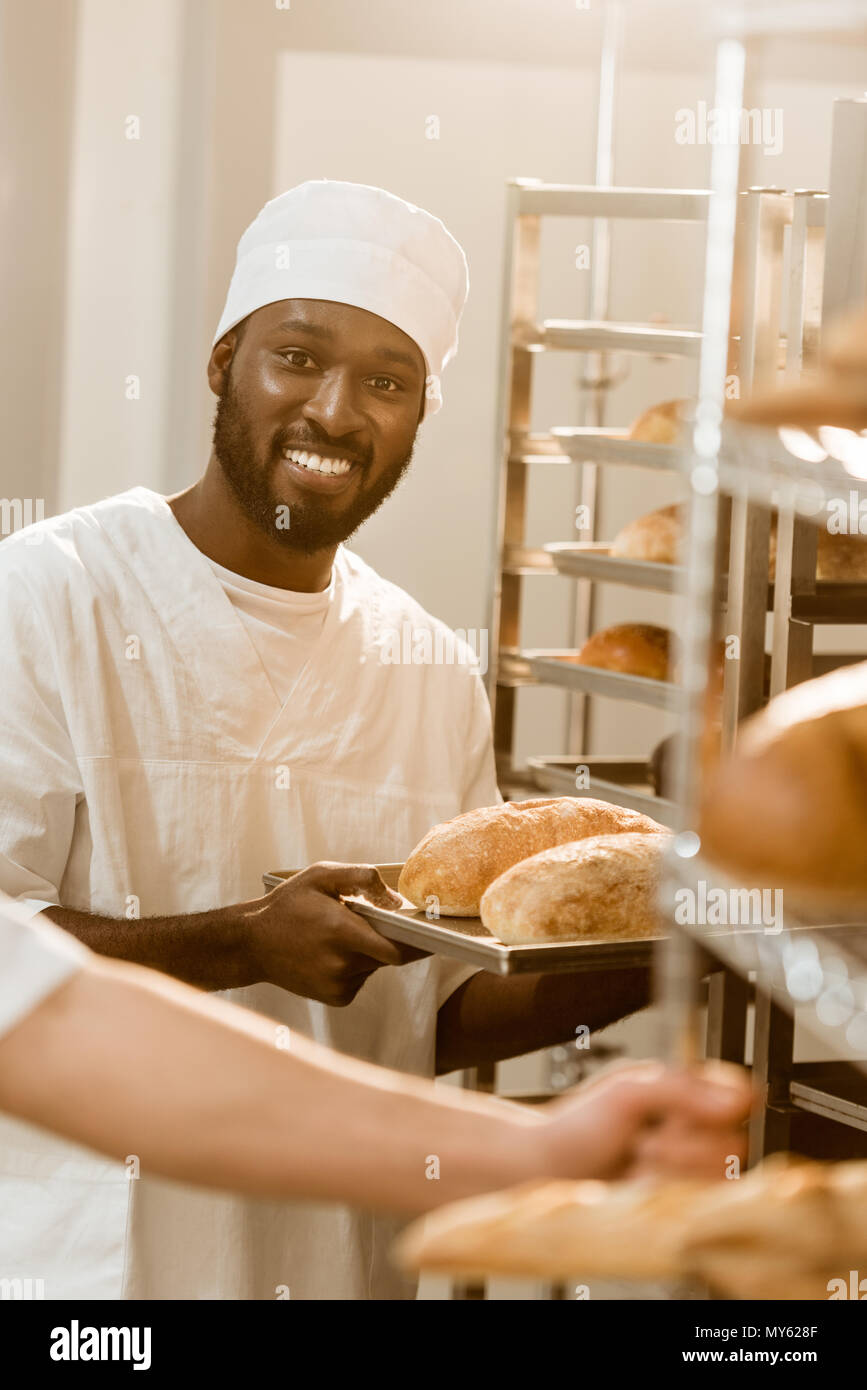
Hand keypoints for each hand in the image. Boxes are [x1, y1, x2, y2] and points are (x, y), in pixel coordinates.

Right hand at [241, 862, 427, 1005]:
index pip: (396, 949)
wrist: (252, 943)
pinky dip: (357, 966)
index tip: (433, 937)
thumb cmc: (288, 904)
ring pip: (375, 967)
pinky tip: (333, 953)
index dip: (418, 944)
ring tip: (340, 936)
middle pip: (388, 956)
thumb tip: (397, 901)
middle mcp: (341, 964)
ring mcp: (338, 985)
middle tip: (375, 923)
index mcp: (341, 932)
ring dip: (370, 952)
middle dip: (389, 940)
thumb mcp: (322, 875)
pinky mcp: (335, 998)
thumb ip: (363, 878)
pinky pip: (361, 979)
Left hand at [539, 1059, 751, 1183]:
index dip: (724, 1107)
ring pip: (716, 1178)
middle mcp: (693, 1132)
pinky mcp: (678, 1205)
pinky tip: (634, 1183)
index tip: (686, 1114)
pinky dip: (659, 1193)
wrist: (544, 1171)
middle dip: (684, 1145)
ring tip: (635, 1159)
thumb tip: (739, 1099)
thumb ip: (682, 1089)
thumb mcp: (627, 1089)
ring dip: (669, 1170)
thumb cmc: (578, 1125)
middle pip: (733, 1145)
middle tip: (645, 1139)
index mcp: (687, 1095)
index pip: (741, 1096)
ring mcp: (687, 1172)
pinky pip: (694, 1204)